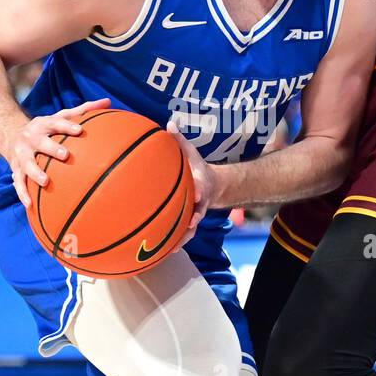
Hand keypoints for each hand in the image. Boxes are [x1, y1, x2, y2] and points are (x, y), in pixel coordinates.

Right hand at [6, 99, 110, 209]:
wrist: (10, 134)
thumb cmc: (45, 127)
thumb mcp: (60, 116)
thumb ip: (83, 110)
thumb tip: (108, 101)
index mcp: (44, 124)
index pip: (56, 123)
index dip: (67, 126)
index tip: (79, 130)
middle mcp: (31, 138)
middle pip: (41, 142)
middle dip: (52, 148)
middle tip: (65, 155)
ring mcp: (22, 154)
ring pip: (27, 164)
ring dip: (35, 172)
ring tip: (45, 182)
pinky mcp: (16, 169)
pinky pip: (18, 182)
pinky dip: (22, 193)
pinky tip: (30, 205)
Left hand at [168, 121, 219, 244]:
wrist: (213, 186)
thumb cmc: (197, 168)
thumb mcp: (192, 153)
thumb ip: (180, 140)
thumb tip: (169, 124)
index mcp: (201, 185)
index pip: (202, 187)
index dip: (200, 190)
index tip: (198, 192)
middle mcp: (200, 203)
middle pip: (198, 212)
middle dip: (193, 219)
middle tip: (189, 223)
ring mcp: (196, 215)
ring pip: (191, 229)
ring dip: (183, 239)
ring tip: (171, 248)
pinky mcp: (190, 223)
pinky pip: (183, 235)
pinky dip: (175, 243)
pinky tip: (163, 252)